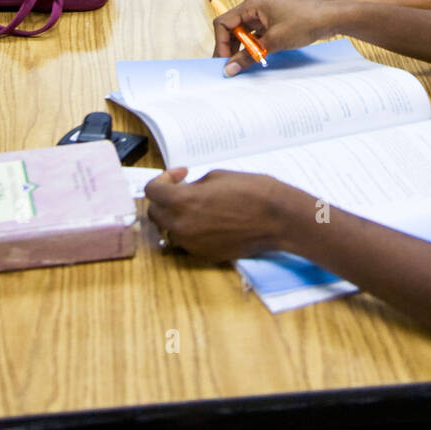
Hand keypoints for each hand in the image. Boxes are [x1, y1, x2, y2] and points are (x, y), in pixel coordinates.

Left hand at [146, 167, 308, 257]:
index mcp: (182, 202)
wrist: (278, 219)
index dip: (163, 179)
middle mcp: (182, 226)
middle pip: (155, 213)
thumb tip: (185, 191)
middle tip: (184, 189)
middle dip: (165, 200)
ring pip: (170, 230)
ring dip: (176, 217)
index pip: (152, 191)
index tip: (180, 174)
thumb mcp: (218, 176)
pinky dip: (191, 231)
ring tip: (198, 207)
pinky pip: (187, 242)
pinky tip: (210, 221)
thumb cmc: (253, 191)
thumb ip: (194, 185)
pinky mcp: (205, 254)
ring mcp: (192, 244)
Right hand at [211, 0, 345, 74]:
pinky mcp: (271, 24)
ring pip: (242, 34)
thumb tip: (230, 69)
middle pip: (230, 29)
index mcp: (251, 6)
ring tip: (242, 64)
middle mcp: (253, 9)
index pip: (223, 23)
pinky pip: (254, 37)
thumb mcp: (274, 42)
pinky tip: (255, 59)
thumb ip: (249, 56)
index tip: (225, 62)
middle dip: (228, 47)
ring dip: (240, 49)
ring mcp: (262, 17)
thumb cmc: (303, 23)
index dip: (220, 43)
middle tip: (230, 67)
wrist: (329, 19)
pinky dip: (252, 48)